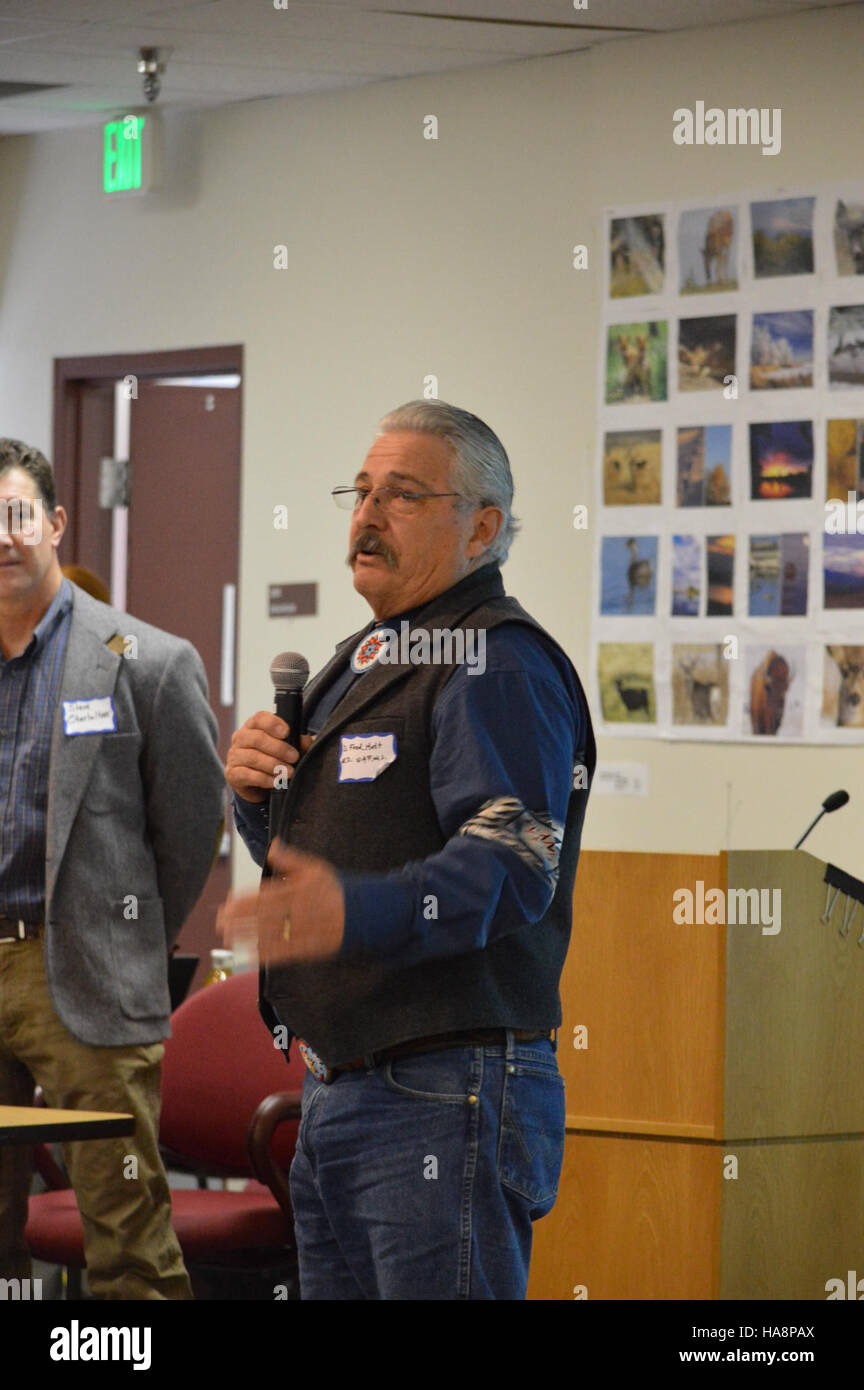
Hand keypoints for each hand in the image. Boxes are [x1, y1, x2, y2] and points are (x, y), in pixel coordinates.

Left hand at [216, 840, 344, 964]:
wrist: (363, 914)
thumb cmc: (336, 889)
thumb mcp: (315, 868)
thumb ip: (290, 858)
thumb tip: (272, 844)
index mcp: (296, 889)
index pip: (261, 896)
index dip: (241, 902)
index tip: (226, 904)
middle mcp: (297, 910)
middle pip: (260, 916)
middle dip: (237, 920)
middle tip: (219, 922)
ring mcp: (302, 930)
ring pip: (268, 934)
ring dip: (246, 936)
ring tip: (227, 938)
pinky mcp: (308, 947)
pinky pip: (282, 952)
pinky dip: (264, 953)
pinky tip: (249, 953)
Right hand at [225, 711, 314, 802]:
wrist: (256, 784)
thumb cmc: (272, 759)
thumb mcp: (286, 748)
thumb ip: (297, 742)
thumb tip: (307, 742)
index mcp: (253, 726)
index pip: (259, 718)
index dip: (273, 723)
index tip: (287, 732)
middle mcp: (240, 738)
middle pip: (257, 738)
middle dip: (279, 748)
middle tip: (294, 757)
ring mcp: (234, 756)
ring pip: (253, 757)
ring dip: (274, 765)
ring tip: (289, 772)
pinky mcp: (233, 774)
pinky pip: (247, 775)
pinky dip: (264, 779)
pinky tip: (276, 781)